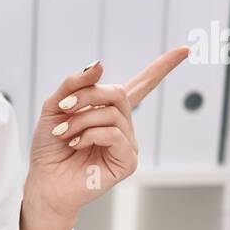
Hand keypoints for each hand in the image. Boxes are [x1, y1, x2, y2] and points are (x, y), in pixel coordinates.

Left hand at [23, 47, 190, 220]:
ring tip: (64, 134)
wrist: (44, 180)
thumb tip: (99, 64)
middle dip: (87, 96)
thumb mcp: (54, 107)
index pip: (142, 84)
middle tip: (63, 107)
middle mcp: (123, 125)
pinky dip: (90, 135)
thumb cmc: (49, 146)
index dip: (162, 67)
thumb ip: (74, 84)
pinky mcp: (128, 161)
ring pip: (113, 114)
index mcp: (109, 110)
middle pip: (119, 93)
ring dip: (81, 120)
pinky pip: (115, 135)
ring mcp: (128, 143)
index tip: (185, 49)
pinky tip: (76, 145)